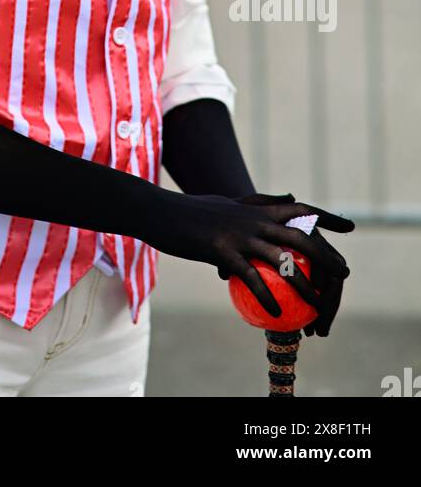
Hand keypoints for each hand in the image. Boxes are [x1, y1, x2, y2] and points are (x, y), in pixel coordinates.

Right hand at [149, 189, 351, 324]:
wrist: (161, 211)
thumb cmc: (192, 210)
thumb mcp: (229, 201)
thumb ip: (260, 201)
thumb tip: (289, 197)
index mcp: (255, 208)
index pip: (300, 209)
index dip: (326, 218)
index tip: (349, 227)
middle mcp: (253, 219)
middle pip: (300, 237)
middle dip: (326, 256)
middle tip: (344, 274)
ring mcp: (238, 234)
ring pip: (281, 260)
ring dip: (304, 285)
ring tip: (317, 306)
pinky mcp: (221, 250)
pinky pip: (250, 276)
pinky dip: (266, 295)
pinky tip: (275, 313)